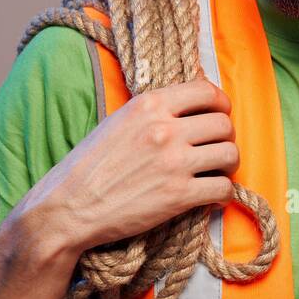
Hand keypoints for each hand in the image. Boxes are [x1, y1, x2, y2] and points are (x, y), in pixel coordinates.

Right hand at [7, 77, 238, 256]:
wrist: (68, 208)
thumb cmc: (88, 166)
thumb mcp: (118, 121)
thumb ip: (154, 112)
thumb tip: (188, 109)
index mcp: (149, 105)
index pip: (207, 90)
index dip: (219, 104)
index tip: (218, 115)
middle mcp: (166, 129)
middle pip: (224, 124)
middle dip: (225, 137)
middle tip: (215, 148)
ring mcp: (174, 162)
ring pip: (230, 154)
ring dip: (227, 164)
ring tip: (215, 171)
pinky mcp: (179, 196)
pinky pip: (223, 188)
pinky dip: (222, 193)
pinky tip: (210, 195)